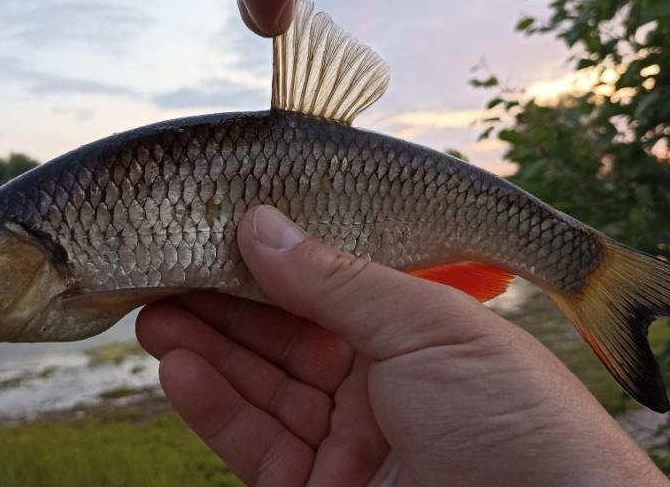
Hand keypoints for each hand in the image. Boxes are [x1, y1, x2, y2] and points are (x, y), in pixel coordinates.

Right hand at [136, 206, 669, 486]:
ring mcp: (347, 443)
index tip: (212, 231)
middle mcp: (378, 385)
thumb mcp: (430, 327)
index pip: (323, 290)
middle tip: (163, 269)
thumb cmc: (517, 419)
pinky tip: (178, 367)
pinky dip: (214, 406)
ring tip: (152, 313)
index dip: (266, 264)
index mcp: (414, 335)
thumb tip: (261, 223)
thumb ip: (338, 280)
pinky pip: (255, 445)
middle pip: (283, 337)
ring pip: (260, 389)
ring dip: (205, 350)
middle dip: (222, 304)